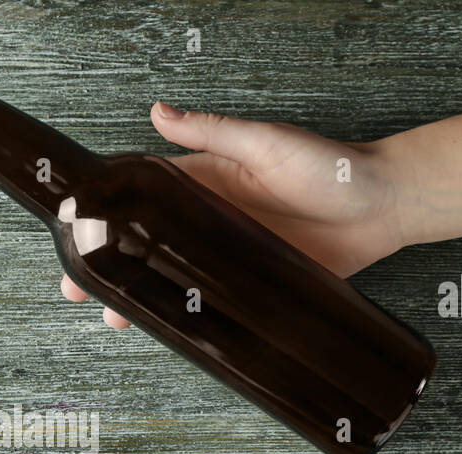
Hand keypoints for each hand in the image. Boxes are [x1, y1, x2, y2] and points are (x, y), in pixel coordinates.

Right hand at [61, 102, 408, 327]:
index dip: (107, 217)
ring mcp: (231, 258)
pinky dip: (192, 320)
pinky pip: (217, 306)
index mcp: (205, 184)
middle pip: (149, 248)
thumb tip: (159, 111)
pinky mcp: (257, 286)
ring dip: (146, 300)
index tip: (77, 234)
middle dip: (114, 270)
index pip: (141, 200)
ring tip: (121, 320)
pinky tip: (172, 334)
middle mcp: (212, 223)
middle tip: (82, 290)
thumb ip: (212, 133)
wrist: (384, 206)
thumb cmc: (329, 166)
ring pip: (175, 281)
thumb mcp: (265, 143)